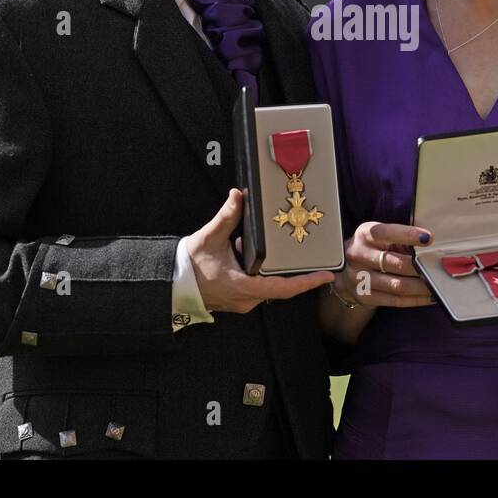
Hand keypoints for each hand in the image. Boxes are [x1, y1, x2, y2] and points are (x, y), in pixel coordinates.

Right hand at [186, 188, 334, 312]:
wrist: (171, 283)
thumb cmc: (190, 264)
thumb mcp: (209, 238)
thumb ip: (226, 217)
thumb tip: (238, 195)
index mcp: (244, 286)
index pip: (283, 288)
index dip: (307, 282)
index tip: (326, 276)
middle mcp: (247, 299)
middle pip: (281, 287)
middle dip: (296, 272)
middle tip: (313, 259)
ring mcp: (243, 301)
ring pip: (269, 286)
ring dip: (274, 269)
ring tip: (279, 250)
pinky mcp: (238, 299)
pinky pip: (258, 286)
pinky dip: (261, 271)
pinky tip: (250, 254)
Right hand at [334, 220, 434, 307]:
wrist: (344, 270)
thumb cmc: (371, 248)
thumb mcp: (380, 237)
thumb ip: (400, 239)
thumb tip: (430, 243)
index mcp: (365, 234)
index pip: (387, 232)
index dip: (408, 235)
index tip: (428, 238)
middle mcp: (359, 255)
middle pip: (395, 263)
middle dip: (419, 267)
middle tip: (439, 267)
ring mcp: (359, 278)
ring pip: (397, 285)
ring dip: (421, 286)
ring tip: (437, 284)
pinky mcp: (365, 296)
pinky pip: (395, 300)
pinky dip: (415, 299)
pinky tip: (429, 297)